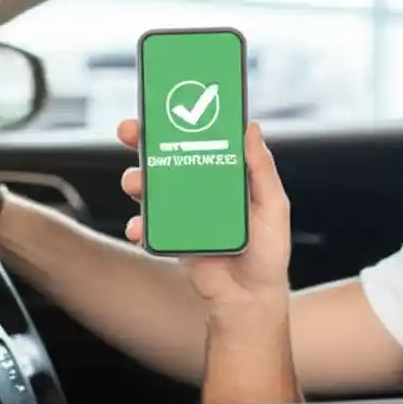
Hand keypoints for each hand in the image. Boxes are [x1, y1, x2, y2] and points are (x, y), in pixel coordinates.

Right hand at [117, 119, 291, 308]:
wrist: (249, 299)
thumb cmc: (269, 252)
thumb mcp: (273, 206)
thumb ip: (262, 170)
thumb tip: (251, 128)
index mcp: (226, 175)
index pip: (200, 138)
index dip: (181, 120)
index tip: (164, 104)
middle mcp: (202, 189)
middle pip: (167, 157)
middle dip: (142, 141)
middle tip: (128, 131)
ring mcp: (183, 212)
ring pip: (150, 187)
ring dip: (135, 180)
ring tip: (135, 183)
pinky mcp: (170, 236)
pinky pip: (147, 224)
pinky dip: (138, 224)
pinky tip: (140, 228)